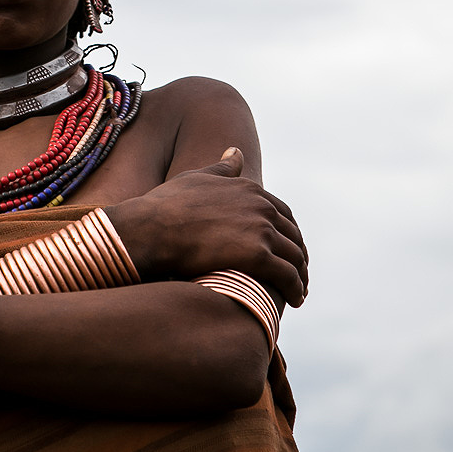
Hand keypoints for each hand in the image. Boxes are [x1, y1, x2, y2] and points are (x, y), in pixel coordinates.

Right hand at [106, 148, 308, 305]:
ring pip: (294, 256)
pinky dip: (295, 288)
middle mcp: (261, 206)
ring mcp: (261, 230)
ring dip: (300, 276)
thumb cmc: (166, 206)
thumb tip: (236, 151)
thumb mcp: (197, 178)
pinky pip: (288, 275)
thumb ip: (222, 168)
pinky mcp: (258, 255)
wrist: (152, 229)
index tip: (288, 248)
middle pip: (293, 235)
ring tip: (298, 292)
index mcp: (250, 189)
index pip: (283, 213)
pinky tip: (295, 300)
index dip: (289, 232)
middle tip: (298, 274)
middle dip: (298, 255)